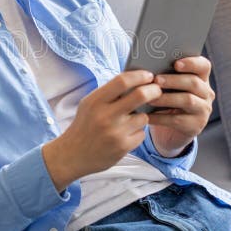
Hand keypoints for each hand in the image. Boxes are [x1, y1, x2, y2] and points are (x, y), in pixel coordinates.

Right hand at [42, 70, 161, 191]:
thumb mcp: (89, 104)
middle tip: (157, 90)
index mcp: (95, 101)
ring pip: (144, 117)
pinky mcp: (123, 147)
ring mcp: (115, 133)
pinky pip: (141, 133)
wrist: (73, 154)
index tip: (148, 75)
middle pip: (140, 95)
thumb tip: (135, 80)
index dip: (139, 76)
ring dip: (142, 116)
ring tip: (130, 120)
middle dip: (154, 90)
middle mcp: (105, 116)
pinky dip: (137, 132)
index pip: (122, 81)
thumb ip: (109, 93)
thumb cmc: (84, 125)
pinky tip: (125, 135)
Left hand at [147, 56, 214, 156]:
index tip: (176, 63)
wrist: (170, 131)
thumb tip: (145, 67)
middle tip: (156, 80)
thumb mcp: (167, 87)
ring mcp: (203, 110)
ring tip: (150, 98)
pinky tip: (147, 116)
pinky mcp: (196, 126)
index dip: (192, 63)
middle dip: (173, 80)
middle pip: (194, 82)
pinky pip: (178, 120)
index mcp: (201, 78)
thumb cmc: (166, 100)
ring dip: (167, 98)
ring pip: (188, 100)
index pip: (203, 65)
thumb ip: (163, 75)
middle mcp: (206, 93)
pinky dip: (160, 117)